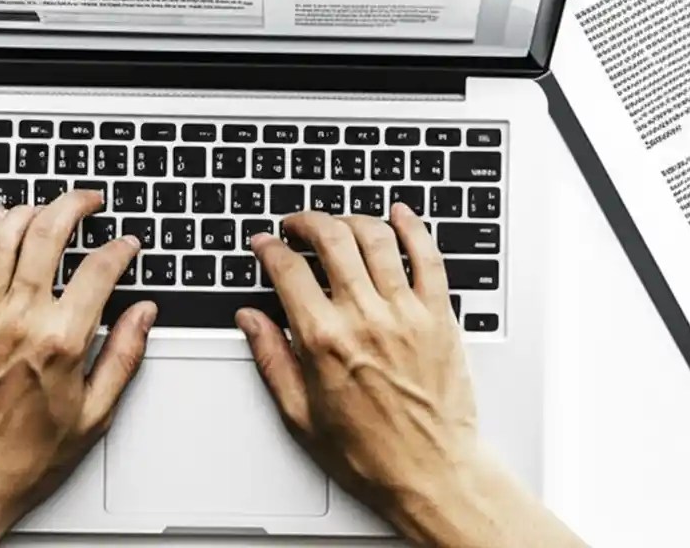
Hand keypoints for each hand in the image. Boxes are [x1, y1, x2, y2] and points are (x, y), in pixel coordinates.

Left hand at [0, 191, 156, 547]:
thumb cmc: (23, 455)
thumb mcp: (93, 414)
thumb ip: (123, 356)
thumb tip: (143, 317)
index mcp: (59, 342)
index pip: (98, 271)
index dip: (119, 250)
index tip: (126, 246)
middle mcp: (18, 321)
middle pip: (46, 235)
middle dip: (73, 206)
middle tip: (87, 202)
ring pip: (1, 237)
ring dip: (25, 212)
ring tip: (43, 208)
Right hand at [238, 204, 581, 547]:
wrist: (431, 474)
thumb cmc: (369, 453)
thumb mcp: (300, 414)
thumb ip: (271, 358)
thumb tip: (250, 320)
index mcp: (324, 340)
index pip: (289, 269)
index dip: (269, 248)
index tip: (264, 244)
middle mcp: (365, 318)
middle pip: (331, 239)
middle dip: (306, 221)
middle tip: (296, 225)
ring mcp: (406, 313)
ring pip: (376, 237)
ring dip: (351, 219)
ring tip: (338, 224)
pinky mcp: (440, 316)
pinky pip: (429, 256)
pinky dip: (413, 227)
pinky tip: (400, 215)